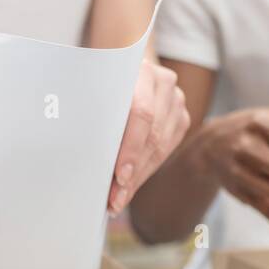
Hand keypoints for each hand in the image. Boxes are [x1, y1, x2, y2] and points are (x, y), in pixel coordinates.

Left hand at [109, 61, 190, 213]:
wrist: (128, 69)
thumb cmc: (106, 83)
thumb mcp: (98, 90)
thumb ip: (98, 115)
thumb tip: (87, 159)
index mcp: (143, 71)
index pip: (142, 114)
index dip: (130, 149)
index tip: (118, 177)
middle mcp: (165, 83)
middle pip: (152, 136)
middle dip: (132, 172)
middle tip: (115, 198)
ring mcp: (177, 101)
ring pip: (160, 147)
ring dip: (138, 177)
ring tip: (119, 199)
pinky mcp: (182, 118)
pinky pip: (166, 151)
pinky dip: (146, 171)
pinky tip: (131, 186)